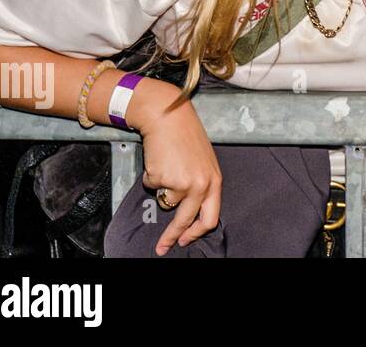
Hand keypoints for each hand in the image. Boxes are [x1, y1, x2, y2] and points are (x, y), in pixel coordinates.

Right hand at [131, 80, 222, 254]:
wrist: (167, 117)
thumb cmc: (184, 137)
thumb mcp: (203, 163)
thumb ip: (200, 185)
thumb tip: (188, 214)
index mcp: (214, 181)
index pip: (210, 218)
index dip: (196, 233)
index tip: (185, 241)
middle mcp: (201, 185)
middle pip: (186, 220)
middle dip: (172, 237)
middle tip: (162, 248)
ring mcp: (182, 183)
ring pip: (165, 201)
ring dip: (162, 186)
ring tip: (167, 164)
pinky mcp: (163, 178)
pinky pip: (152, 187)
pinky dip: (151, 176)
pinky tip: (158, 159)